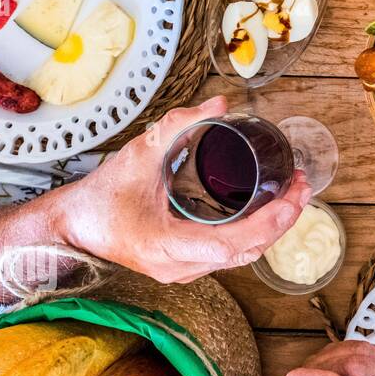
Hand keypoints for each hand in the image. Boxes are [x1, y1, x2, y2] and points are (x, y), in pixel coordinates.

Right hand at [57, 96, 311, 283]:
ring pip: (240, 258)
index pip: (231, 245)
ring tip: (294, 194)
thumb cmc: (100, 196)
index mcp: (166, 245)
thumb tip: (220, 104)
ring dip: (272, 228)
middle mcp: (178, 267)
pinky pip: (229, 256)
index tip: (291, 197)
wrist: (71, 226)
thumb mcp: (137, 154)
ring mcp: (182, 271)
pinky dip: (255, 234)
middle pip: (245, 253)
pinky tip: (269, 211)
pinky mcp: (185, 267)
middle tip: (303, 187)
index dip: (268, 224)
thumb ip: (178, 125)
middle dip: (282, 221)